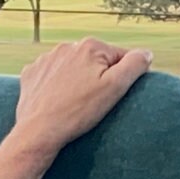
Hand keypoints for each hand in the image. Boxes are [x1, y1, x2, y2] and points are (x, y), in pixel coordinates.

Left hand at [5, 37, 152, 163]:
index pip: (120, 57)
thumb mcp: (115, 89)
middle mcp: (67, 46)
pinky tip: (58, 101)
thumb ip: (134, 66)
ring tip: (75, 104)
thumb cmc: (78, 112)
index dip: (121, 79)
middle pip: (95, 62)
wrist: (38, 132)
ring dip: (77, 81)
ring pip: (73, 68)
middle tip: (93, 103)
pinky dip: (57, 86)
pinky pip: (52, 76)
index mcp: (91, 46)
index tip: (111, 97)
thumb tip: (147, 53)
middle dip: (98, 79)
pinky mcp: (32, 73)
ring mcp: (46, 59)